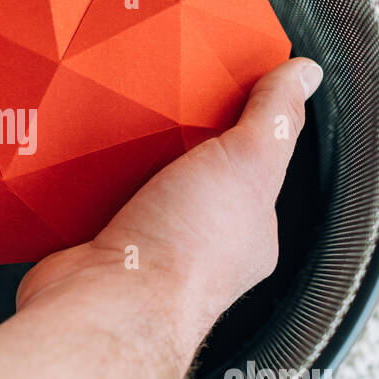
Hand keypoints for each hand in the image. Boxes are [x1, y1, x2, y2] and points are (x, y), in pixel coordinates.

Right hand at [16, 57, 323, 367]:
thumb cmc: (187, 254)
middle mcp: (197, 248)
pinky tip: (74, 156)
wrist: (108, 303)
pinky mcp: (94, 252)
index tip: (217, 91)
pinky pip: (87, 205)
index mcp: (248, 234)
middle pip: (187, 175)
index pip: (251, 169)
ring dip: (122, 159)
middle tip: (159, 103)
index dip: (237, 128)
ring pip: (134, 189)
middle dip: (172, 141)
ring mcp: (144, 252)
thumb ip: (274, 118)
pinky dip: (80, 181)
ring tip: (114, 122)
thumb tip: (304, 75)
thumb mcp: (248, 162)